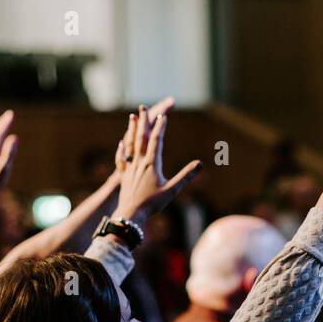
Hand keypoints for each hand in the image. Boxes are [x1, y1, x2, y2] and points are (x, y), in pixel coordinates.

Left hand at [113, 99, 201, 227]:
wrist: (130, 214)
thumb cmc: (152, 203)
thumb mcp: (172, 190)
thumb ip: (186, 176)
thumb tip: (200, 164)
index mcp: (151, 164)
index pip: (156, 140)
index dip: (160, 127)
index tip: (163, 115)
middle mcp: (139, 162)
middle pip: (141, 137)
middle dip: (144, 121)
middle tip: (143, 107)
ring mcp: (130, 168)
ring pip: (131, 144)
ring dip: (132, 130)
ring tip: (132, 117)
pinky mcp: (124, 175)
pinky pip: (122, 158)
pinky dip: (123, 149)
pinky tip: (122, 143)